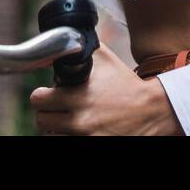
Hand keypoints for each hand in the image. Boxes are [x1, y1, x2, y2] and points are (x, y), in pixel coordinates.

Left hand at [30, 43, 184, 135]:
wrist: (152, 110)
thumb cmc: (127, 85)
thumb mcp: (106, 60)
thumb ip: (81, 49)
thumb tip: (61, 42)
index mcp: (78, 96)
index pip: (38, 100)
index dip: (42, 95)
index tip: (49, 94)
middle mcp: (79, 121)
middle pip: (41, 121)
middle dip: (48, 112)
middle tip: (57, 107)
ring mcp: (85, 138)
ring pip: (52, 136)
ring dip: (58, 128)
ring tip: (69, 119)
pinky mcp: (93, 146)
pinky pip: (67, 143)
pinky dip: (69, 137)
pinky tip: (78, 130)